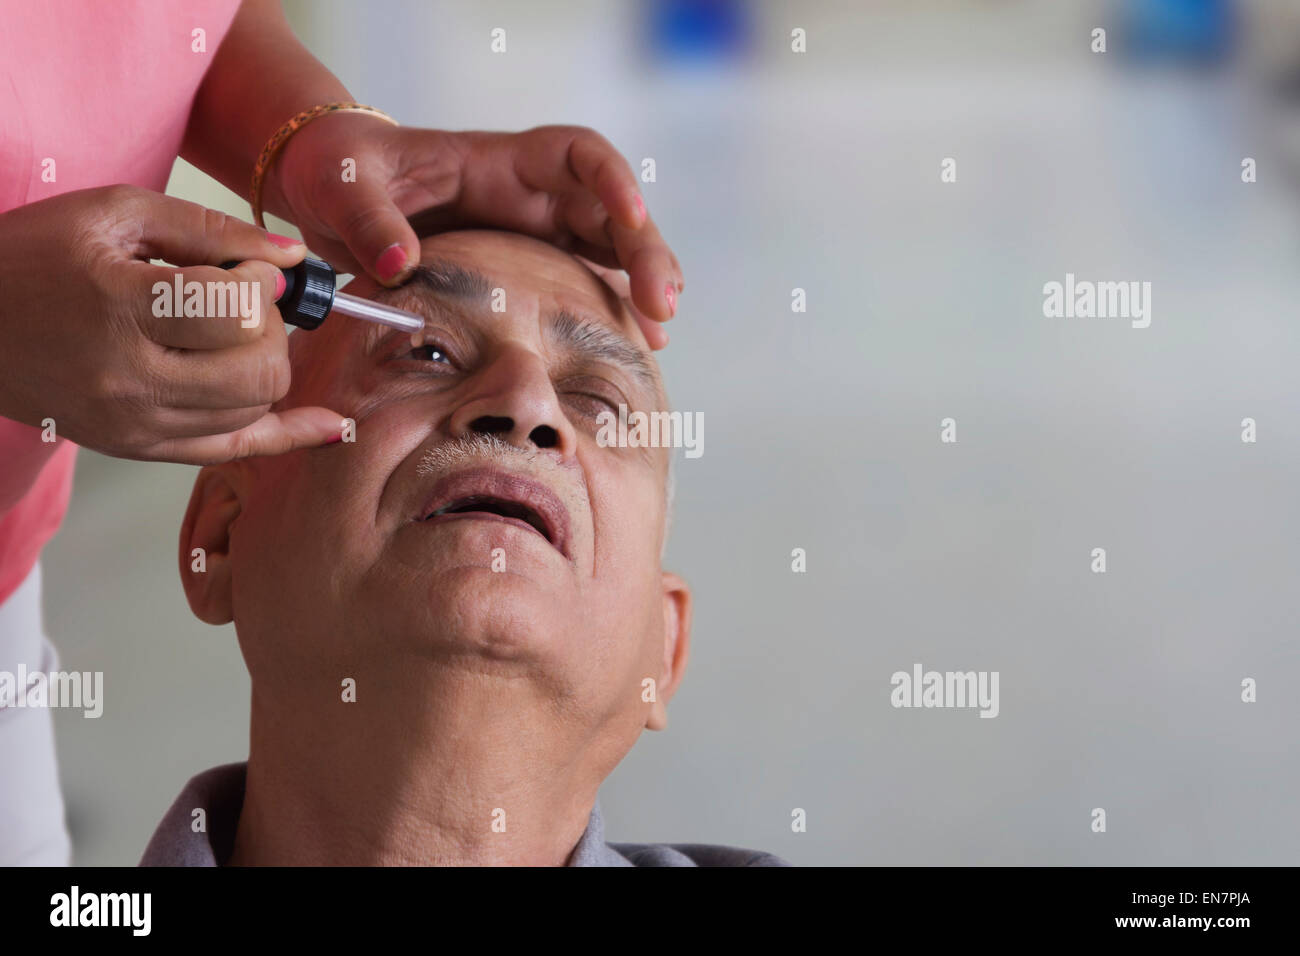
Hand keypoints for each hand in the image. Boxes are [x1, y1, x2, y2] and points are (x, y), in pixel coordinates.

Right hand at [0, 185, 344, 463]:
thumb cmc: (32, 257)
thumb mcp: (113, 214)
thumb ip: (210, 228)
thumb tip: (294, 258)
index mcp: (118, 306)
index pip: (238, 311)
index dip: (261, 284)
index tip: (245, 269)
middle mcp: (129, 378)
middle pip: (261, 369)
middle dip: (272, 329)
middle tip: (241, 303)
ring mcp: (135, 424)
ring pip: (256, 408)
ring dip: (267, 366)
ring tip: (230, 335)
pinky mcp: (141, 448)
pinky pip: (236, 451)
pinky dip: (290, 435)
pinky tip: (332, 425)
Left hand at [267, 117, 681, 349]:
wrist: (330, 195)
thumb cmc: (341, 172)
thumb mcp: (345, 187)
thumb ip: (371, 221)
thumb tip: (403, 266)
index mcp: (500, 162)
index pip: (578, 154)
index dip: (611, 181)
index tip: (630, 214)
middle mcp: (532, 197)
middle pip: (612, 211)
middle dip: (644, 251)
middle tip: (661, 303)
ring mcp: (535, 235)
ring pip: (610, 252)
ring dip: (642, 285)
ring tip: (659, 332)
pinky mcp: (528, 271)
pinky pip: (584, 287)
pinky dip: (613, 313)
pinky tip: (640, 346)